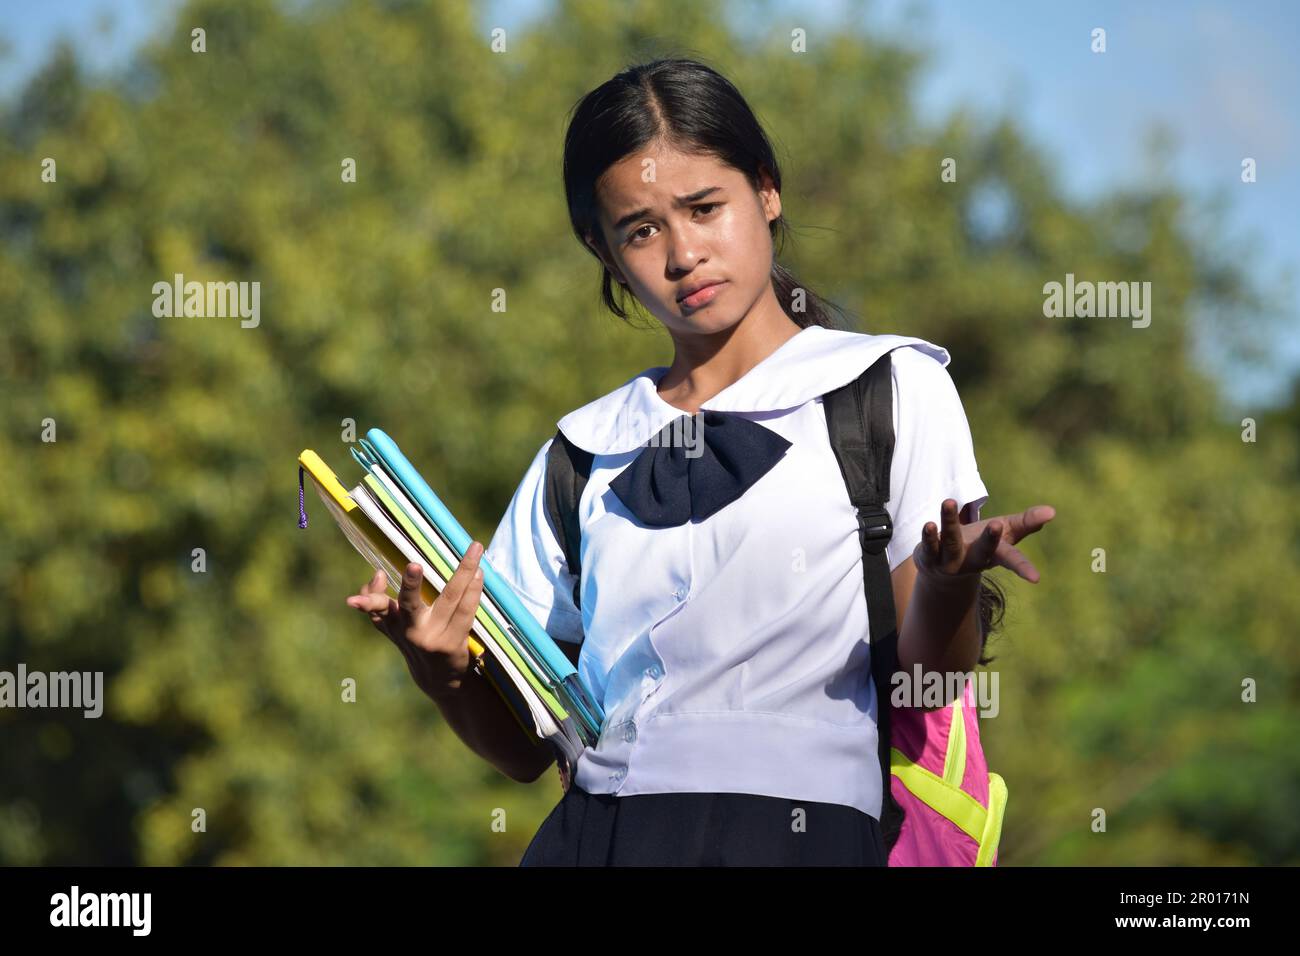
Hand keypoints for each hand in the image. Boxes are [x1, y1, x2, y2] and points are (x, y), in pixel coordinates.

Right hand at [345, 542, 486, 698]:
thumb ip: (379, 603)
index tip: (377, 576)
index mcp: (394, 624)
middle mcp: (411, 632)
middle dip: (410, 585)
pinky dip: (474, 590)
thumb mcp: (393, 627)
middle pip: (410, 604)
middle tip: (414, 565)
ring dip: (463, 573)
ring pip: (450, 598)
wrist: (439, 680)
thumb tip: (377, 574)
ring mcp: (434, 638)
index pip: (378, 608)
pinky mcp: (454, 643)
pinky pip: (467, 611)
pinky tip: (479, 574)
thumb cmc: (415, 643)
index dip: (372, 595)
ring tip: (474, 551)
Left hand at [912, 499, 1055, 582]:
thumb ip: (1027, 522)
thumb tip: (1052, 511)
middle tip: (996, 525)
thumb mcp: (1005, 533)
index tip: (1036, 578)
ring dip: (949, 523)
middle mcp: (973, 560)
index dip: (1023, 568)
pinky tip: (929, 523)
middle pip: (982, 551)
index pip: (1011, 560)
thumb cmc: (981, 544)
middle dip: (989, 540)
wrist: (945, 569)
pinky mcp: (929, 557)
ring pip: (950, 542)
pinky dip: (928, 536)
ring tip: (948, 502)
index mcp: (994, 555)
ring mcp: (950, 561)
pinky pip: (928, 546)